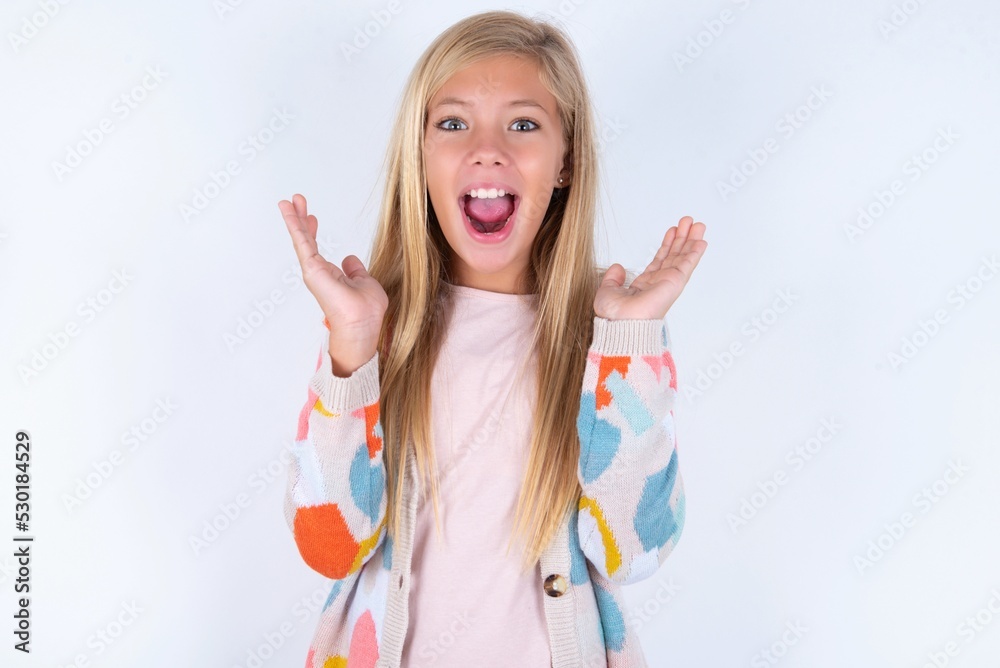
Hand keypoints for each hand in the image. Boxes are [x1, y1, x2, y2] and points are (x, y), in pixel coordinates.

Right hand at [278, 194, 387, 366]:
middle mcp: (319, 273)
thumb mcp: (365, 282)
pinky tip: (289, 210)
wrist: (362, 323)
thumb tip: (350, 259)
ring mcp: (313, 271)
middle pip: (306, 241)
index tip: (312, 217)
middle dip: (300, 219)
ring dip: (293, 218)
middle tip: (296, 201)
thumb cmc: (365, 310)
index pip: (318, 248)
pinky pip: (301, 242)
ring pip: (301, 239)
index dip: (313, 230)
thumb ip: (355, 270)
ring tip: (287, 201)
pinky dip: (294, 225)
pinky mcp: (311, 269)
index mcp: (330, 275)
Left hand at [594, 216, 706, 319]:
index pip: (660, 260)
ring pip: (683, 257)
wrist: (621, 324)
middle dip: (682, 238)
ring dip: (691, 240)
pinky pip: (687, 264)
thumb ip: (613, 278)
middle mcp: (659, 283)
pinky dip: (694, 252)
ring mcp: (668, 283)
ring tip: (698, 225)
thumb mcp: (607, 291)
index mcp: (645, 285)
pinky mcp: (675, 283)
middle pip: (674, 255)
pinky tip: (701, 241)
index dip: (667, 245)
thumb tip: (618, 267)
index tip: (672, 231)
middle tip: (689, 222)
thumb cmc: (614, 315)